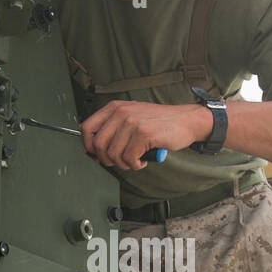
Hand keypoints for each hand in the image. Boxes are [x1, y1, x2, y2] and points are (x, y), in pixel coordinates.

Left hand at [80, 100, 211, 170]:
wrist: (186, 120)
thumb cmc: (159, 122)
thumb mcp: (132, 117)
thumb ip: (113, 128)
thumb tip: (94, 150)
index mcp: (115, 107)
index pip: (86, 128)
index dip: (88, 146)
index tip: (97, 155)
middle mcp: (121, 112)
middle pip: (97, 145)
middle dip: (107, 160)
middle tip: (119, 161)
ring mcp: (132, 122)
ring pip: (113, 155)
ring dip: (124, 164)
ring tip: (135, 160)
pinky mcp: (143, 133)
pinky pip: (129, 158)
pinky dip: (136, 164)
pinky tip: (143, 159)